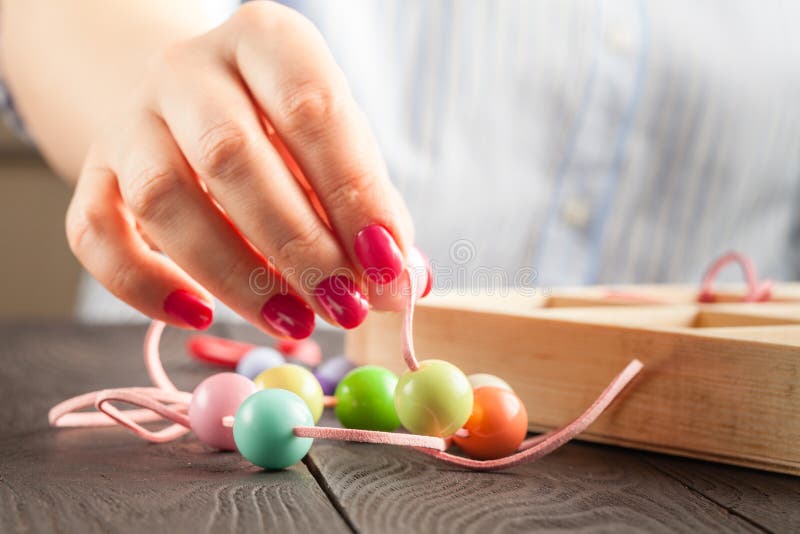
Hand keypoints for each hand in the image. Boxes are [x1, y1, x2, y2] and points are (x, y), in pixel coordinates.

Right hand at [65, 2, 416, 337]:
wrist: (191, 104)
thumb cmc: (284, 132)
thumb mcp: (336, 148)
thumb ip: (370, 207)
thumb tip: (403, 284)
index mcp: (266, 40)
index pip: (312, 109)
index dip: (354, 195)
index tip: (387, 267)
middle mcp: (187, 68)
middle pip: (232, 154)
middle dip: (298, 245)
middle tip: (345, 307)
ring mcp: (130, 118)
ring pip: (163, 198)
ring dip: (234, 274)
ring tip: (293, 323)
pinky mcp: (94, 173)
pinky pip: (96, 232)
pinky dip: (144, 286)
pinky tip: (199, 316)